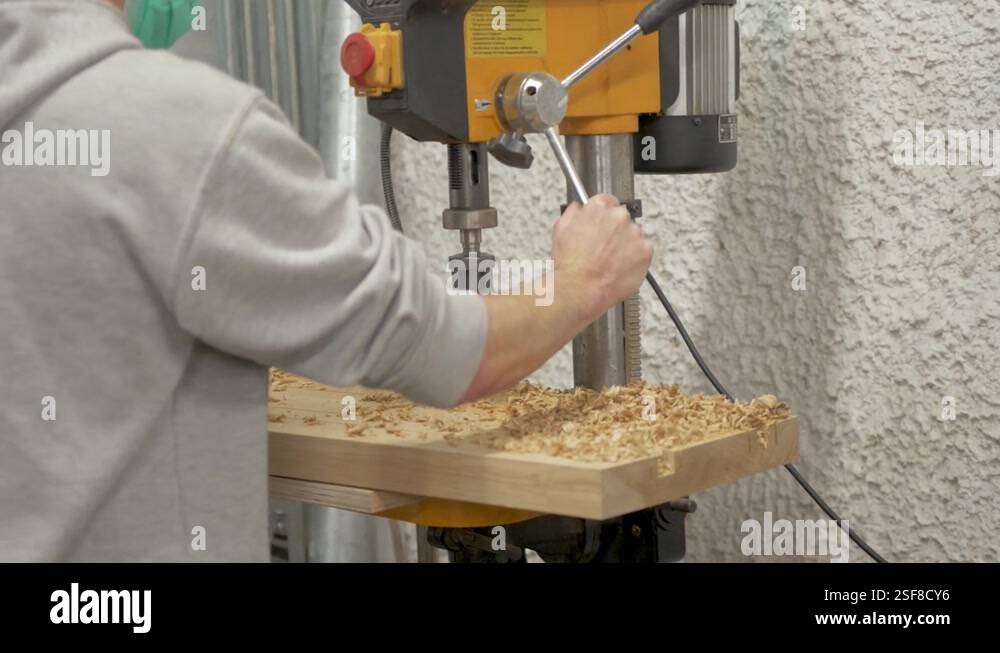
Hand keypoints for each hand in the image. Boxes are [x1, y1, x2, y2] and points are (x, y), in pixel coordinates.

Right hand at [551, 194, 652, 322]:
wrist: (580, 288)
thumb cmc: (570, 264)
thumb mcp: (561, 229)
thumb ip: (574, 213)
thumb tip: (579, 208)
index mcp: (599, 207)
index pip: (608, 202)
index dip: (604, 216)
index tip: (603, 225)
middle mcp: (619, 217)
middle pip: (622, 219)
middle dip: (615, 231)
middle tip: (604, 248)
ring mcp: (634, 234)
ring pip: (634, 236)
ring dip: (626, 245)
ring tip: (611, 261)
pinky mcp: (645, 252)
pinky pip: (643, 252)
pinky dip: (635, 259)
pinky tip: (620, 267)